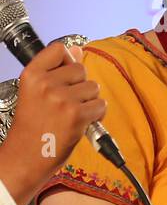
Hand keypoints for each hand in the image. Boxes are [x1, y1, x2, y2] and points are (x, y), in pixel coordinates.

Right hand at [0, 43, 106, 204]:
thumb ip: (57, 70)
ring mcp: (61, 99)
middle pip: (81, 69)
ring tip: (71, 115)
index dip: (67, 61)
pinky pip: (101, 105)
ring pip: (93, 87)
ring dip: (89, 102)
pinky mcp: (76, 114)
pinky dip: (96, 115)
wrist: (27, 155)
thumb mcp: (37, 92)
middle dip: (80, 86)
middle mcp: (45, 83)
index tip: (62, 78)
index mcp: (31, 75)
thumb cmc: (34, 125)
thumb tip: (77, 50)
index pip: (58, 49)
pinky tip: (81, 123)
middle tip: (65, 104)